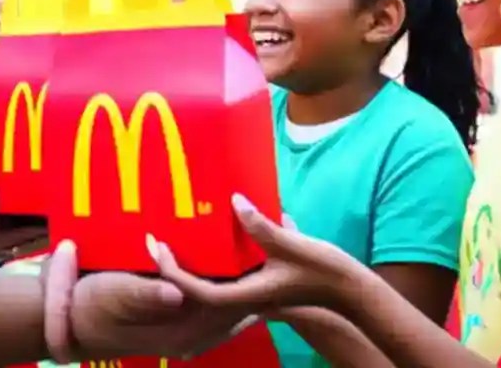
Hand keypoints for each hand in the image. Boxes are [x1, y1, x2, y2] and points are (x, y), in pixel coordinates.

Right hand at [40, 240, 255, 363]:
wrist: (70, 321)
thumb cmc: (92, 302)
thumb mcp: (116, 294)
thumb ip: (148, 294)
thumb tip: (177, 291)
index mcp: (181, 332)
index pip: (228, 306)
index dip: (248, 280)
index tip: (263, 249)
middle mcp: (190, 338)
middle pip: (235, 311)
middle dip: (254, 283)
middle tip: (273, 248)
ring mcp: (185, 336)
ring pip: (228, 313)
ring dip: (243, 288)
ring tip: (260, 257)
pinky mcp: (178, 329)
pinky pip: (215, 314)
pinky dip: (229, 296)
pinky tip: (232, 274)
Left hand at [149, 193, 362, 313]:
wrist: (349, 290)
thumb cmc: (323, 269)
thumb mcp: (293, 244)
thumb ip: (262, 225)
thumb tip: (234, 200)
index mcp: (247, 295)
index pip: (198, 290)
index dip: (172, 271)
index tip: (156, 246)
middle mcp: (244, 299)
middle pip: (196, 293)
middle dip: (170, 271)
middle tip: (151, 243)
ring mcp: (250, 296)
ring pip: (208, 289)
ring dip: (186, 271)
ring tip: (168, 245)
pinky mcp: (257, 288)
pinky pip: (223, 281)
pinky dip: (207, 268)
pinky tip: (203, 248)